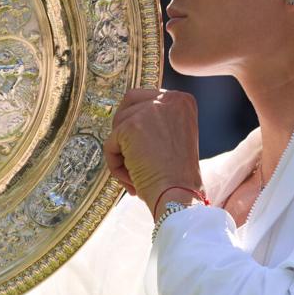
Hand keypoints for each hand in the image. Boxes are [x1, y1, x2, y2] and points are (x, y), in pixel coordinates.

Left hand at [103, 88, 202, 216]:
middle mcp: (168, 99)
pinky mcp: (131, 126)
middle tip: (133, 159)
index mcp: (182, 100)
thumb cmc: (178, 177)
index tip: (143, 148)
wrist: (179, 195)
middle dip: (125, 133)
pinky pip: (110, 144)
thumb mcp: (175, 137)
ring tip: (137, 175)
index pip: (146, 99)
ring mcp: (149, 111)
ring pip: (118, 126)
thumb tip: (126, 118)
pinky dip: (115, 164)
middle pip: (128, 106)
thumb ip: (157, 122)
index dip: (137, 123)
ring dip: (122, 152)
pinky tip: (132, 179)